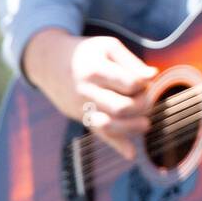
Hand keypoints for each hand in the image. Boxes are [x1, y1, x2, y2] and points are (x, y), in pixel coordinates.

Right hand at [23, 28, 156, 160]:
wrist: (49, 63)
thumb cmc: (87, 52)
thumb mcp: (108, 47)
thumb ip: (131, 62)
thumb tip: (152, 76)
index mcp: (95, 70)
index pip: (128, 83)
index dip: (143, 84)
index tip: (146, 79)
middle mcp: (86, 92)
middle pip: (120, 107)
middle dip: (142, 106)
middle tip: (148, 99)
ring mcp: (82, 108)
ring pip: (110, 125)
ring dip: (133, 127)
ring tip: (146, 124)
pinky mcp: (82, 118)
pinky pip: (99, 134)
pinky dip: (116, 145)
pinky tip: (131, 154)